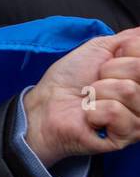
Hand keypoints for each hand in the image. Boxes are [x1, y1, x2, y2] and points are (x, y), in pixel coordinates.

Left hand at [23, 27, 139, 167]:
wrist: (47, 104)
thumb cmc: (71, 78)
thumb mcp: (99, 48)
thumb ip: (129, 39)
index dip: (123, 53)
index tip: (107, 62)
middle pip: (138, 70)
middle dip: (110, 70)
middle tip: (96, 81)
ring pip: (129, 90)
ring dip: (99, 91)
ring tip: (91, 99)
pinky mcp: (127, 137)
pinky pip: (116, 111)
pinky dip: (95, 110)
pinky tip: (90, 116)